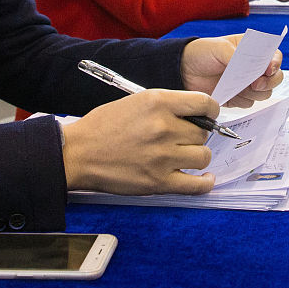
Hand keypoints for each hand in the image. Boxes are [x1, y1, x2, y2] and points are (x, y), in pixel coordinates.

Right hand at [61, 90, 216, 194]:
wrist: (77, 154)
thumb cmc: (103, 127)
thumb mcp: (136, 101)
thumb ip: (166, 105)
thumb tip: (195, 114)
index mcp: (158, 103)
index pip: (204, 103)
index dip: (211, 111)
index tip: (209, 116)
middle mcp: (163, 128)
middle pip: (203, 133)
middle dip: (196, 136)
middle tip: (181, 139)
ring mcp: (162, 156)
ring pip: (203, 157)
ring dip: (196, 157)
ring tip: (183, 156)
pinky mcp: (158, 182)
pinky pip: (197, 185)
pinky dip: (205, 183)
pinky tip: (204, 178)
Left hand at [180, 34, 282, 106]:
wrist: (182, 71)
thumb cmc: (201, 53)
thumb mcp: (219, 48)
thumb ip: (237, 56)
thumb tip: (250, 68)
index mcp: (253, 49)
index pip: (275, 56)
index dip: (276, 63)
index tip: (268, 69)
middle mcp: (253, 67)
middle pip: (275, 78)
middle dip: (269, 82)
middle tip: (255, 83)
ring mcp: (247, 83)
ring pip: (264, 93)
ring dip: (254, 92)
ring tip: (237, 87)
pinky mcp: (238, 97)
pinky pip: (248, 103)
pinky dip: (241, 100)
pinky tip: (229, 94)